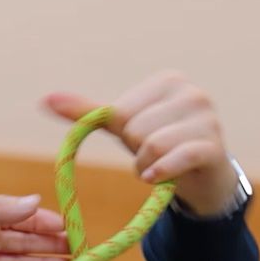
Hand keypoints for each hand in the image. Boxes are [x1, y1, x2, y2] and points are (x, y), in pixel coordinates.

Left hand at [44, 70, 238, 215]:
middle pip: (136, 129)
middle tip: (154, 156)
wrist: (203, 179)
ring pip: (152, 146)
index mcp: (168, 81)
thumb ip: (88, 113)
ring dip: (147, 166)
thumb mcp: (123, 127)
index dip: (124, 134)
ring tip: (160, 167)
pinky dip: (160, 173)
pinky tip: (158, 179)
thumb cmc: (159, 146)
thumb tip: (45, 99)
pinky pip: (175, 159)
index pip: (121, 112)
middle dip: (137, 151)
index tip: (143, 138)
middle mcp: (192, 94)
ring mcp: (208, 119)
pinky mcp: (214, 148)